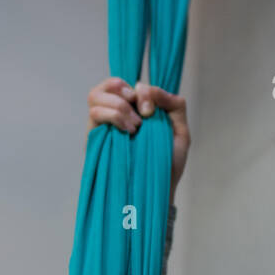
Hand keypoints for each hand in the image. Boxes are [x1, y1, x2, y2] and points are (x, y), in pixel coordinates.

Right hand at [86, 77, 189, 200]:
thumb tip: (147, 87)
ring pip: (95, 96)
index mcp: (135, 111)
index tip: (151, 111)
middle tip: (142, 115)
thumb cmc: (169, 165)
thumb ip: (173, 105)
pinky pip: (94, 114)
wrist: (159, 190)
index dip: (141, 91)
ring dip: (119, 107)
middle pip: (106, 85)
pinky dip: (112, 116)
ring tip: (134, 129)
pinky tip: (128, 132)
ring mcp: (103, 127)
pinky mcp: (95, 139)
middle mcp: (116, 116)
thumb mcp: (180, 132)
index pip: (127, 84)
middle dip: (125, 94)